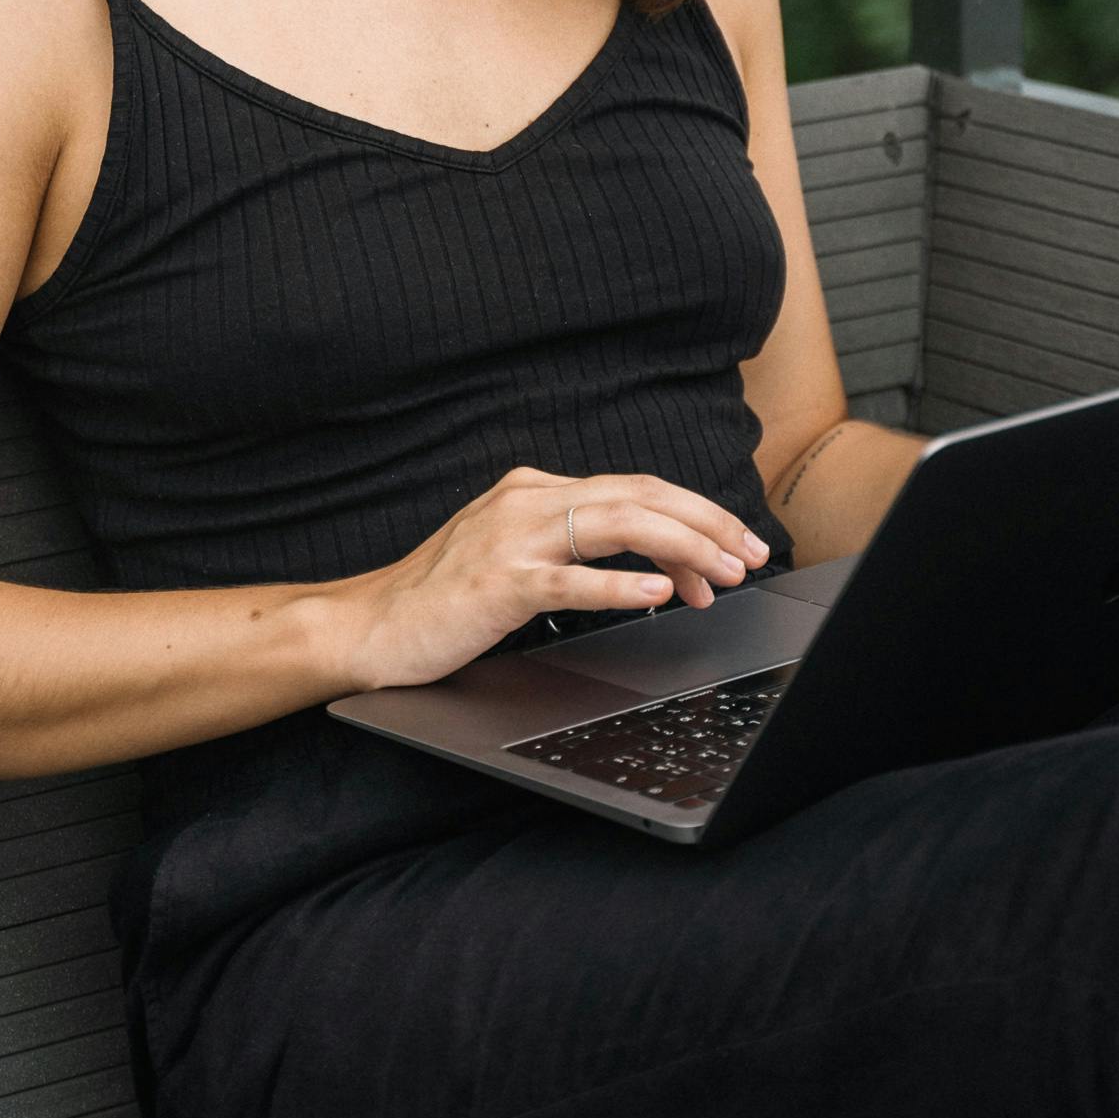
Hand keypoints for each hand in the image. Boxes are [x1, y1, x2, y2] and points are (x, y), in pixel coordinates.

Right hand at [334, 463, 771, 693]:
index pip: (635, 490)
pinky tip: (655, 592)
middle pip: (639, 496)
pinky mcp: (496, 583)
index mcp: (534, 490)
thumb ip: (575, 552)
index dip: (696, 514)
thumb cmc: (442, 601)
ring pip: (617, 525)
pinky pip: (569, 578)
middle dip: (707, 523)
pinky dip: (618, 583)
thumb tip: (657, 572)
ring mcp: (510, 538)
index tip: (736, 545)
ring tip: (722, 574)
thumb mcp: (514, 557)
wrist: (367, 627)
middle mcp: (526, 500)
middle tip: (751, 555)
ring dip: (682, 547)